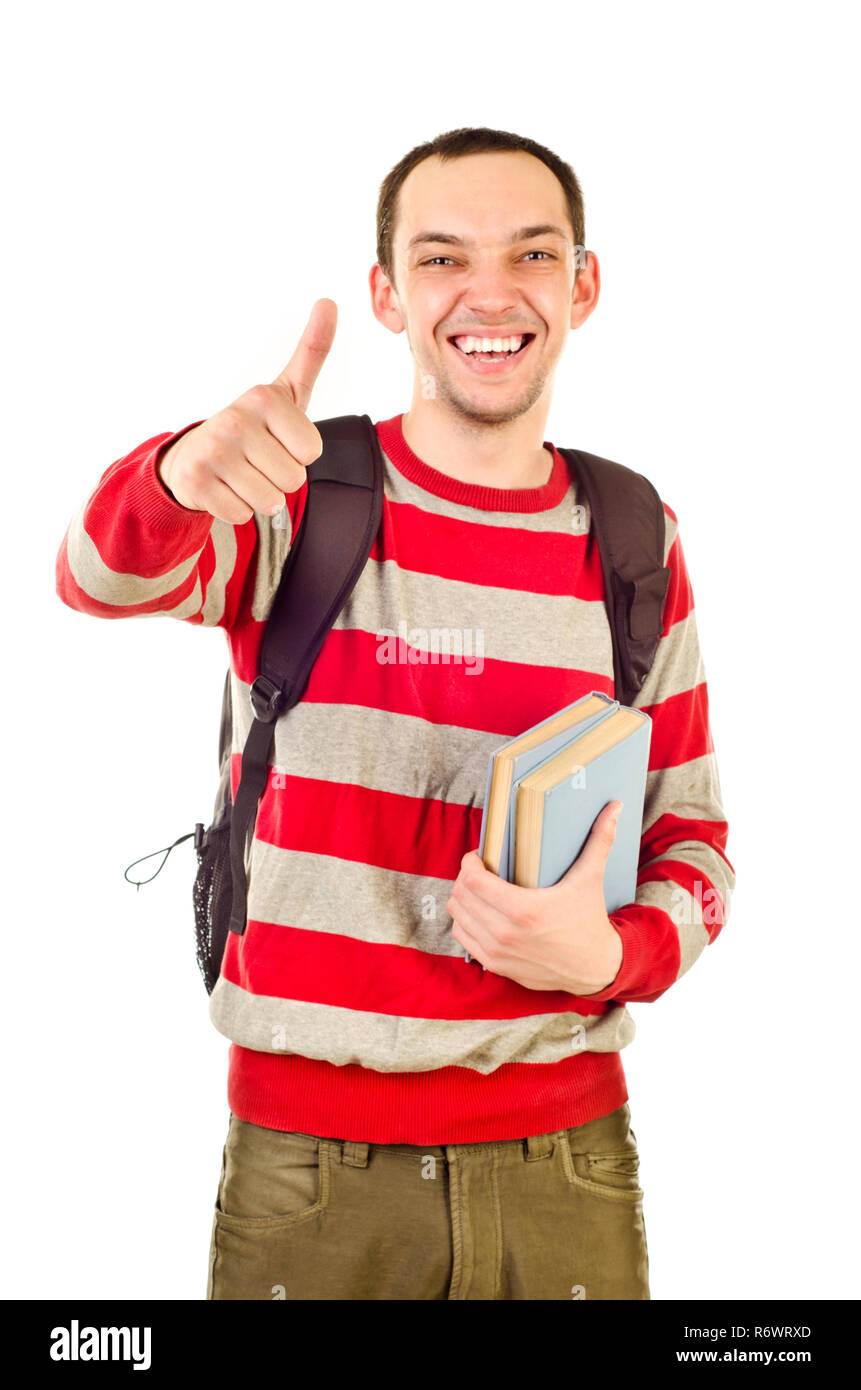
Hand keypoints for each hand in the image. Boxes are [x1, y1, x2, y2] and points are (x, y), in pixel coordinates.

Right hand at [158, 298, 337, 522]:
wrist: (193, 454)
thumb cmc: (254, 426)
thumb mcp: (285, 391)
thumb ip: (312, 352)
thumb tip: (329, 301)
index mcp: (263, 398)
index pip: (313, 452)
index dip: (300, 454)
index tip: (279, 440)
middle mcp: (235, 419)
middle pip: (294, 479)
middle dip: (281, 478)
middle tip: (259, 461)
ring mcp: (212, 451)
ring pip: (270, 501)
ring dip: (261, 496)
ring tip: (243, 475)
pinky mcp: (195, 483)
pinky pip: (242, 514)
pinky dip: (237, 509)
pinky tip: (224, 487)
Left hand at [447, 801, 624, 994]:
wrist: (596, 968)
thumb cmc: (590, 920)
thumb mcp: (591, 879)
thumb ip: (600, 839)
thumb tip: (615, 806)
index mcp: (523, 910)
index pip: (472, 879)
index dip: (469, 861)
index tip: (481, 855)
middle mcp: (505, 934)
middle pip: (460, 895)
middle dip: (465, 877)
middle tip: (480, 869)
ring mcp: (498, 952)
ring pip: (457, 916)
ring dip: (463, 899)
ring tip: (479, 889)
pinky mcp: (496, 966)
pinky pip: (463, 938)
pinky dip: (466, 922)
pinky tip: (480, 912)